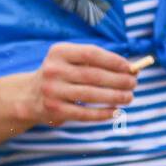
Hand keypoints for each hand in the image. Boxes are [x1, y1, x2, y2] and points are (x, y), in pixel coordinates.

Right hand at [11, 43, 136, 125]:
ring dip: (115, 97)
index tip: (130, 68)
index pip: (91, 53)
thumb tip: (135, 69)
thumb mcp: (74, 62)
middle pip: (94, 75)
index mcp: (59, 52)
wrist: (30, 96)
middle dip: (119, 80)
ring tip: (129, 97)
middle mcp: (53, 70)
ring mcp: (52, 91)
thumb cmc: (64, 75)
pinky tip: (116, 111)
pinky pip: (84, 113)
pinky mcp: (54, 110)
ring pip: (91, 94)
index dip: (114, 61)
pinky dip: (103, 113)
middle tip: (134, 84)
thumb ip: (100, 63)